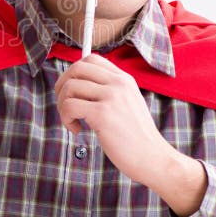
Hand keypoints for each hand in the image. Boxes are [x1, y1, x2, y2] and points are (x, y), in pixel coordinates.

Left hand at [54, 54, 206, 215]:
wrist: (153, 157)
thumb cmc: (137, 136)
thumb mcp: (128, 103)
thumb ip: (109, 91)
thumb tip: (77, 85)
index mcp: (124, 79)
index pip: (91, 59)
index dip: (74, 72)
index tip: (72, 91)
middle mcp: (118, 83)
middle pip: (76, 68)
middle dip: (62, 86)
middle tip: (64, 105)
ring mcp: (111, 97)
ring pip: (69, 87)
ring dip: (62, 105)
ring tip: (71, 120)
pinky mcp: (102, 114)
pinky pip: (69, 106)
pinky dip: (66, 118)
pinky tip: (77, 129)